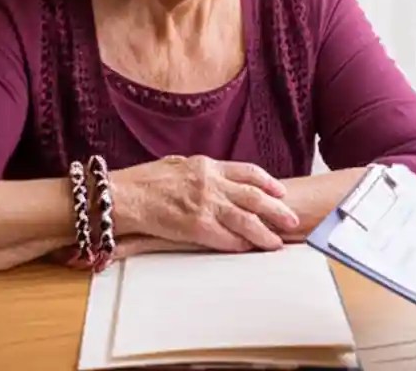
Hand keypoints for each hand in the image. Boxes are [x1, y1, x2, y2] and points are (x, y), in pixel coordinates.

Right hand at [111, 155, 299, 252]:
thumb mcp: (177, 165)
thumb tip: (210, 174)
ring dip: (265, 232)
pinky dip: (240, 244)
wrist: (124, 196)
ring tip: (277, 241)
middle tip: (291, 218)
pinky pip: (226, 238)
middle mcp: (211, 183)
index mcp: (208, 166)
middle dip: (276, 209)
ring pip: (246, 219)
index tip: (280, 190)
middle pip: (254, 196)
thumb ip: (198, 170)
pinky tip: (249, 250)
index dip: (267, 182)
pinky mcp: (196, 226)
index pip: (248, 172)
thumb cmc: (144, 181)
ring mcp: (206, 205)